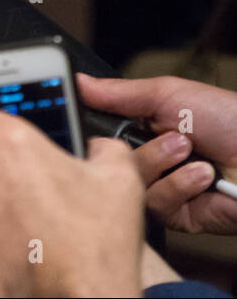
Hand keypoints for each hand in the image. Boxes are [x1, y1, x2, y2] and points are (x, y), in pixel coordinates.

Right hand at [77, 73, 236, 234]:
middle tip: (174, 139)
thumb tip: (78, 81)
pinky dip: (179, 188)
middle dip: (141, 151)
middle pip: (109, 163)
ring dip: (163, 167)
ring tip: (193, 156)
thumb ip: (118, 92)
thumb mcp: (170, 95)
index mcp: (143, 130)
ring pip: (129, 185)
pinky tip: (203, 177)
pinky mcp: (177, 216)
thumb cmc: (232, 120)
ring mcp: (162, 189)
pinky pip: (154, 205)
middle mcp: (149, 160)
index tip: (95, 128)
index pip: (101, 134)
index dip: (96, 134)